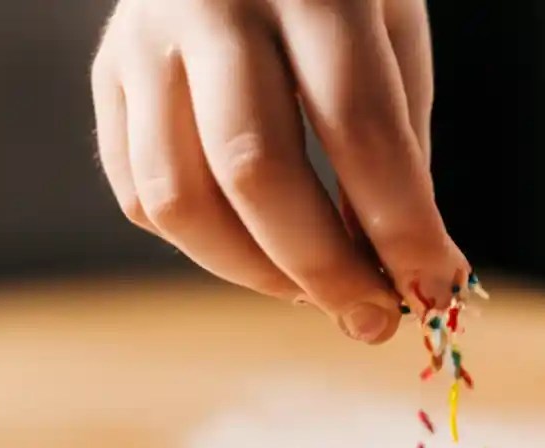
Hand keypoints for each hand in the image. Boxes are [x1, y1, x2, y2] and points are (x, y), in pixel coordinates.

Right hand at [91, 0, 466, 342]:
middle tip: (373, 319)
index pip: (360, 130)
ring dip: (253, 274)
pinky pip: (139, 192)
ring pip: (178, 198)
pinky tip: (255, 248)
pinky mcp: (107, 71)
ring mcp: (144, 39)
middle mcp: (214, 4)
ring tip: (312, 290)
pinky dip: (202, 244)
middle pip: (256, 170)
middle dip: (324, 269)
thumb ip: (395, 142)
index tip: (436, 291)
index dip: (402, 228)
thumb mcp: (391, 30)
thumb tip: (402, 269)